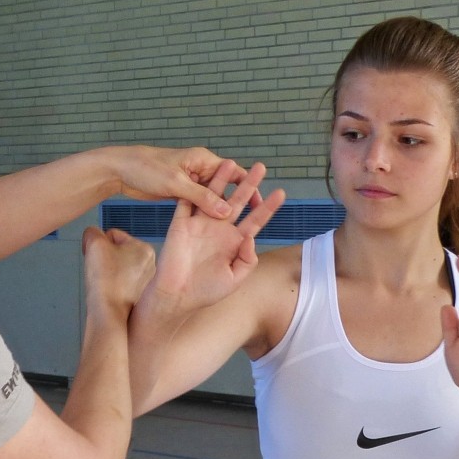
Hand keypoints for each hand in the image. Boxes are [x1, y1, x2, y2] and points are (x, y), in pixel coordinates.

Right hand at [82, 226, 154, 317]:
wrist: (108, 312)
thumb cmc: (105, 280)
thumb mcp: (95, 244)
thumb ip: (92, 233)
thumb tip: (92, 236)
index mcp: (144, 248)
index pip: (112, 235)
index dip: (98, 245)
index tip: (95, 258)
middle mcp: (150, 264)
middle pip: (116, 251)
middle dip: (105, 258)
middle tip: (99, 271)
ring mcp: (146, 281)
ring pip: (118, 267)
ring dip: (107, 271)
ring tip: (104, 282)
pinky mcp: (138, 296)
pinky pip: (120, 282)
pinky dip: (112, 284)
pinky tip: (108, 290)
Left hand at [111, 146, 259, 220]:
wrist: (120, 170)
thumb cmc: (147, 170)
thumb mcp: (176, 184)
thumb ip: (202, 198)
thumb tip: (227, 212)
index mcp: (204, 161)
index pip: (235, 174)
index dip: (248, 189)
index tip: (258, 206)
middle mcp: (200, 169)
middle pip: (227, 187)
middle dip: (238, 203)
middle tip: (252, 221)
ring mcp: (190, 181)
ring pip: (213, 198)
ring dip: (221, 211)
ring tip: (234, 229)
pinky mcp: (180, 192)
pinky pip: (199, 204)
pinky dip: (206, 213)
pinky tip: (212, 228)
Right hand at [148, 161, 284, 312]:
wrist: (176, 295)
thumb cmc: (207, 291)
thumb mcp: (235, 279)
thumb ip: (247, 259)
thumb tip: (251, 237)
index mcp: (234, 241)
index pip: (255, 220)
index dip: (267, 207)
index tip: (281, 193)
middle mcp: (219, 229)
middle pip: (237, 201)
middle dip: (249, 184)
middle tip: (260, 167)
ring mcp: (200, 224)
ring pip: (213, 196)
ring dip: (222, 180)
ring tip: (231, 163)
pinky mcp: (181, 224)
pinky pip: (187, 203)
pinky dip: (193, 189)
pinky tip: (199, 175)